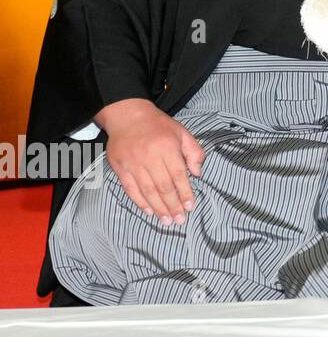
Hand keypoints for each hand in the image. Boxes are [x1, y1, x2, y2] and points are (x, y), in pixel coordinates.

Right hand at [95, 98, 204, 224]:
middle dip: (173, 205)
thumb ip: (194, 152)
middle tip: (179, 220)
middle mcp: (150, 157)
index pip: (178, 175)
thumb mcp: (182, 132)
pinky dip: (140, 202)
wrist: (127, 116)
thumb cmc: (158, 126)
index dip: (184, 192)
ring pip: (147, 190)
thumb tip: (198, 173)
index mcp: (167, 147)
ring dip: (158, 208)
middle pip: (163, 186)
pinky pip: (130, 189)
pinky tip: (149, 211)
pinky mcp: (120, 168)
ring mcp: (133, 164)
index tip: (190, 206)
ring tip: (166, 220)